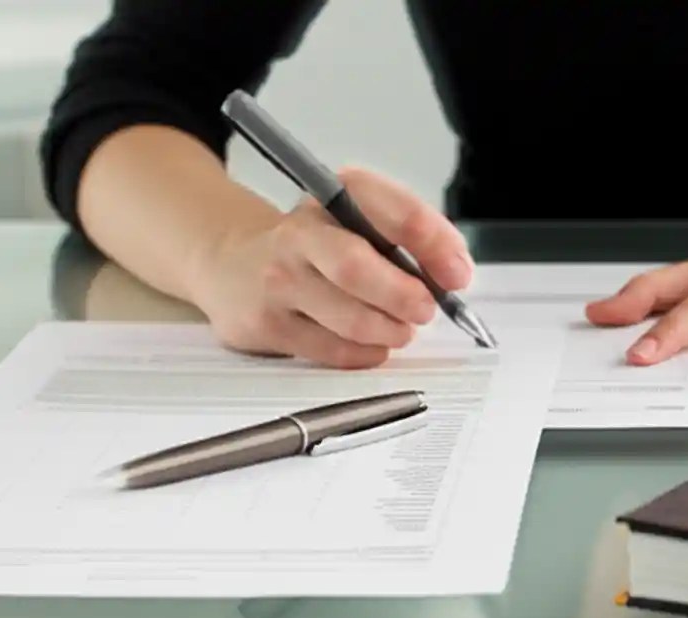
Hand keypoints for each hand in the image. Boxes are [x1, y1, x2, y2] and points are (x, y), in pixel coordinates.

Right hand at [190, 167, 471, 368]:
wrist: (230, 262)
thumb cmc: (317, 246)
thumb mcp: (360, 223)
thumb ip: (413, 242)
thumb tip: (455, 274)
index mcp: (336, 195)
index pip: (395, 213)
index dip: (436, 247)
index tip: (457, 275)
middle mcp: (301, 232)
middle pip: (358, 268)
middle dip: (403, 296)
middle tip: (425, 309)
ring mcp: (278, 280)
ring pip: (349, 318)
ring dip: (390, 330)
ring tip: (401, 329)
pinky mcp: (266, 324)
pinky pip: (332, 350)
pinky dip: (366, 353)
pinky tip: (373, 343)